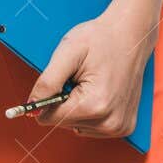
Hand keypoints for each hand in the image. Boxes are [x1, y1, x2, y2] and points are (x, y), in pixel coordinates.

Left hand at [25, 4, 156, 139]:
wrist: (132, 35)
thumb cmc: (100, 40)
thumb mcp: (67, 54)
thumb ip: (47, 83)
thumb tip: (31, 106)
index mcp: (95, 105)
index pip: (50, 119)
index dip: (45, 100)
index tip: (56, 83)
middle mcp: (110, 122)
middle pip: (63, 123)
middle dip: (63, 101)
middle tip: (77, 79)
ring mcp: (120, 127)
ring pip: (76, 126)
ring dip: (76, 107)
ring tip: (89, 84)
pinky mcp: (125, 126)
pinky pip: (91, 127)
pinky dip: (88, 112)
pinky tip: (98, 93)